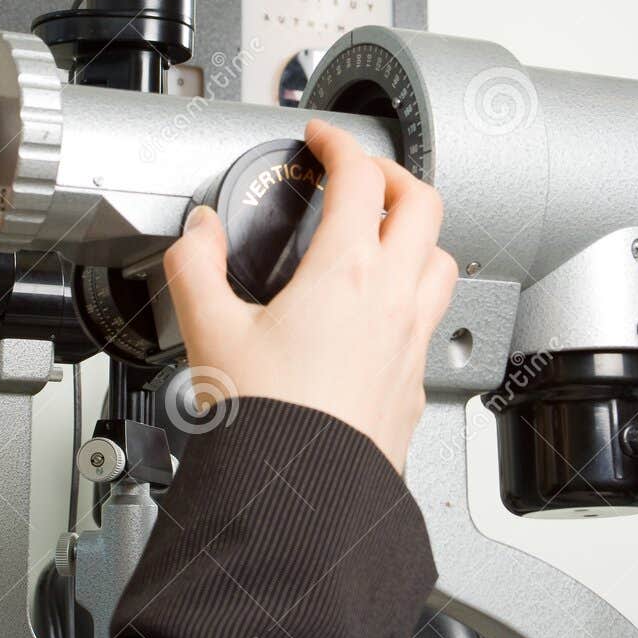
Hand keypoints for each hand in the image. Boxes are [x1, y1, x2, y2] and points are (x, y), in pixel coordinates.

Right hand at [161, 118, 457, 472]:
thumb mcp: (210, 331)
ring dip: (416, 233)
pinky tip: (381, 309)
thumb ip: (196, 267)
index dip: (340, 143)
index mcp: (348, 272)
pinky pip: (432, 316)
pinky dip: (414, 292)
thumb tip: (197, 233)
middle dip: (390, 175)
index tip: (322, 140)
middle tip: (358, 175)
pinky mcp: (414, 379)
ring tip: (382, 235)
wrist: (304, 497)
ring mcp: (413, 339)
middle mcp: (394, 299)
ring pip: (442, 258)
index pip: (361, 177)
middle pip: (422, 203)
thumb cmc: (268, 423)